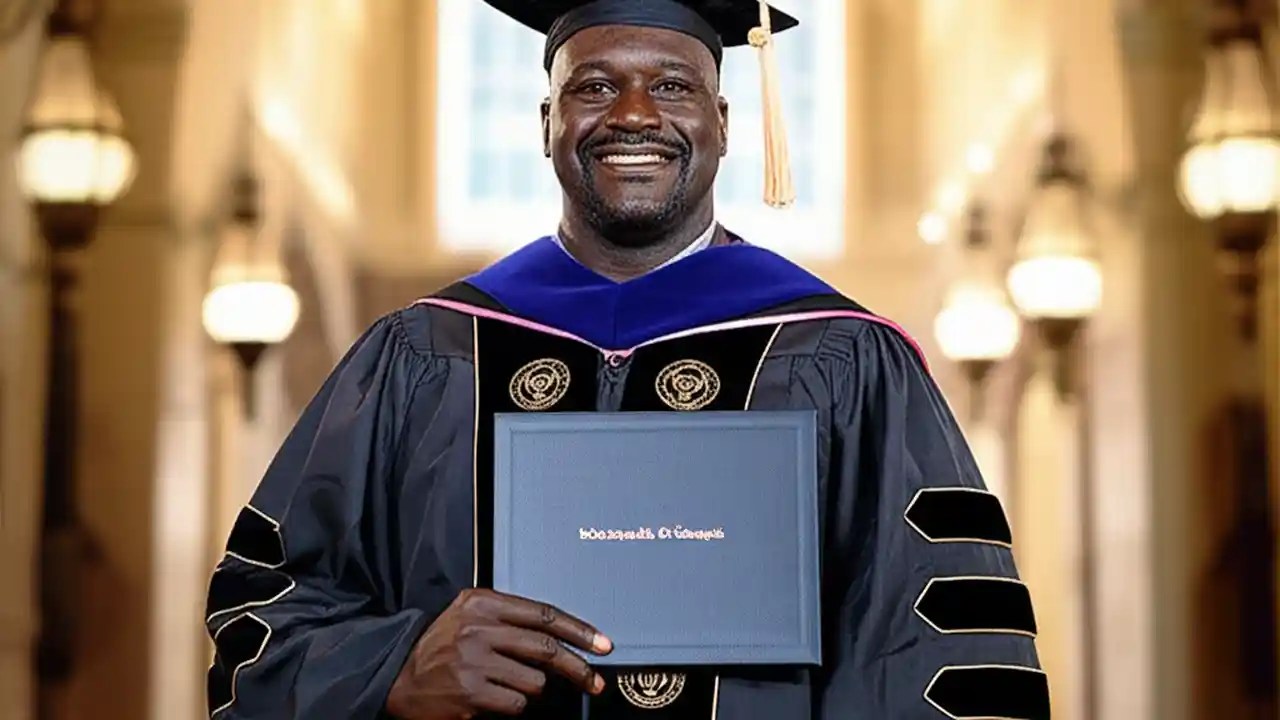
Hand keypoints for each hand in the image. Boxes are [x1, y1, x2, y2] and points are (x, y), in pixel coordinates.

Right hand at [386, 589, 612, 718]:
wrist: (396, 675)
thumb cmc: (441, 645)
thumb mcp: (469, 615)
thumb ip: (509, 617)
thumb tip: (564, 635)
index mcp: (483, 603)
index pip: (544, 614)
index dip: (580, 631)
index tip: (603, 645)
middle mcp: (479, 628)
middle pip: (548, 649)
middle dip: (578, 669)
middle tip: (595, 682)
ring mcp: (474, 661)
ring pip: (535, 682)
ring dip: (529, 689)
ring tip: (505, 685)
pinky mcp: (471, 694)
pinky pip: (516, 705)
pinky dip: (511, 706)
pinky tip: (491, 699)